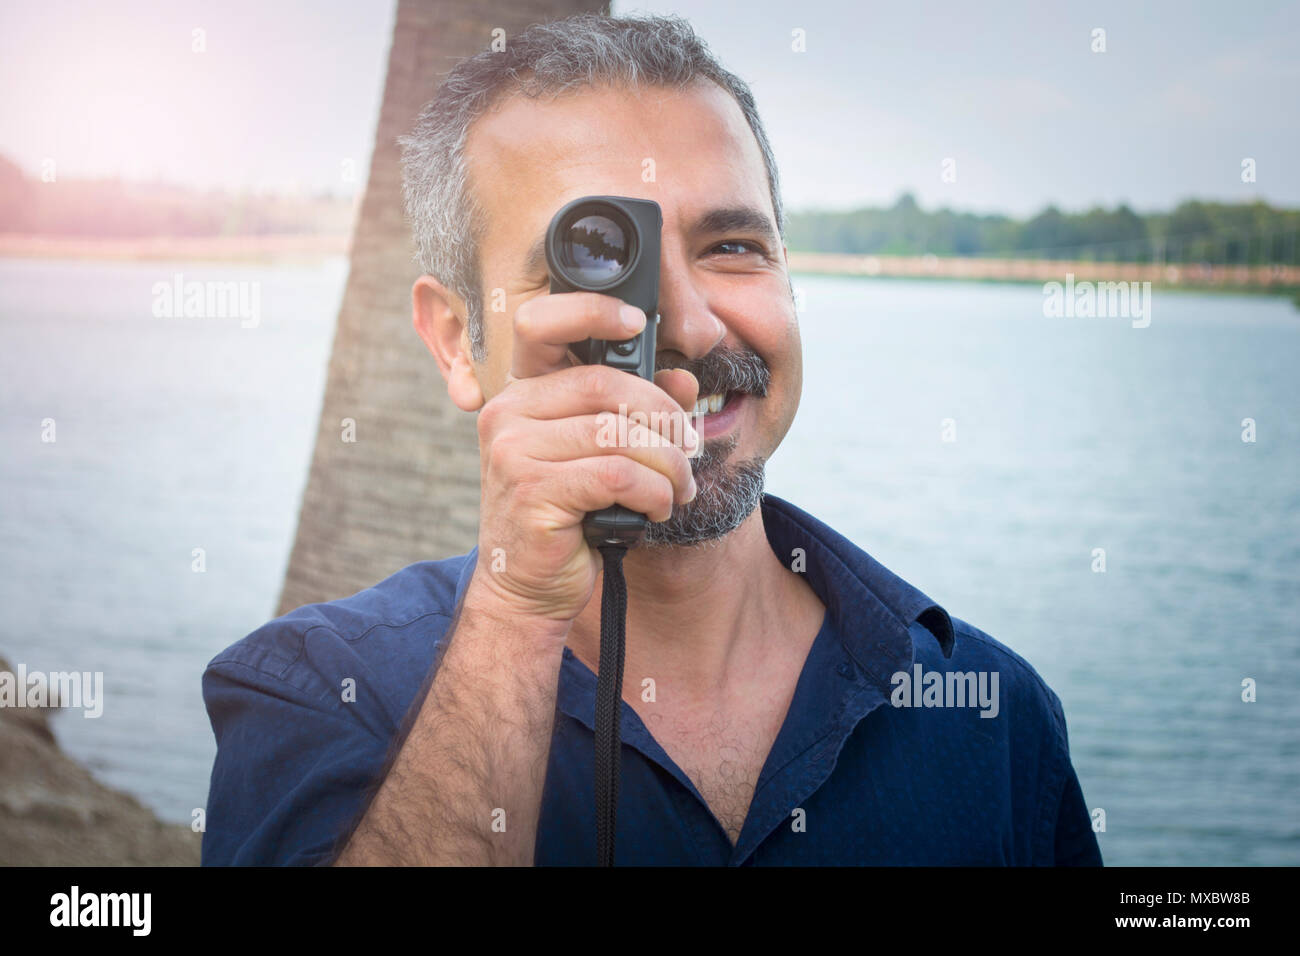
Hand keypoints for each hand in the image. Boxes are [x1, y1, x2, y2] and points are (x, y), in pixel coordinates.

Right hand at [466, 292, 698, 625]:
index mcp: (518, 395)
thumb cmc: (566, 518)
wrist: (526, 588)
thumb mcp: (600, 455)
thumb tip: (684, 379)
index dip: (592, 312)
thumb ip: (634, 413)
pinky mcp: (533, 492)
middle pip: (603, 385)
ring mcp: (514, 453)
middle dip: (662, 416)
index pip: (545, 328)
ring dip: (666, 464)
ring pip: (618, 434)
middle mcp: (506, 415)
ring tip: (677, 489)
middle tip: (688, 448)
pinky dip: (652, 492)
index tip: (638, 321)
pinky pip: (617, 475)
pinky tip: (654, 509)